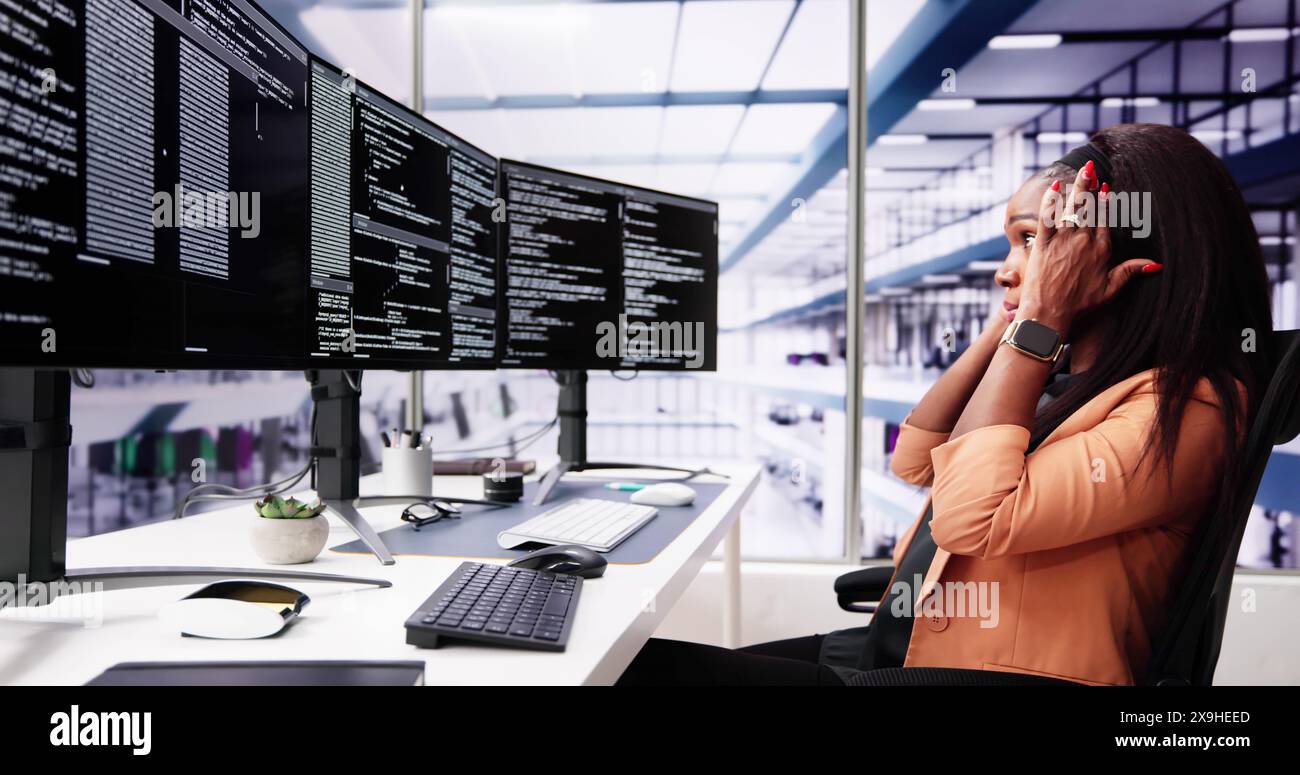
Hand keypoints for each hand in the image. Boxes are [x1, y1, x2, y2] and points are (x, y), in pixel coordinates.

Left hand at [1018, 161, 1159, 335]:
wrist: (1050, 315)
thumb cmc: (1080, 306)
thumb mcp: (1111, 290)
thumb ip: (1131, 272)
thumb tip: (1157, 264)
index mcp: (1102, 250)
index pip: (1105, 219)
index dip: (1104, 201)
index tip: (1105, 186)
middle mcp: (1085, 241)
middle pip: (1089, 208)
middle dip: (1090, 185)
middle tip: (1091, 167)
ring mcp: (1064, 241)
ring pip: (1072, 208)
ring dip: (1077, 187)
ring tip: (1081, 170)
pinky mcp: (1044, 244)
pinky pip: (1048, 217)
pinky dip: (1051, 200)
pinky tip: (1056, 186)